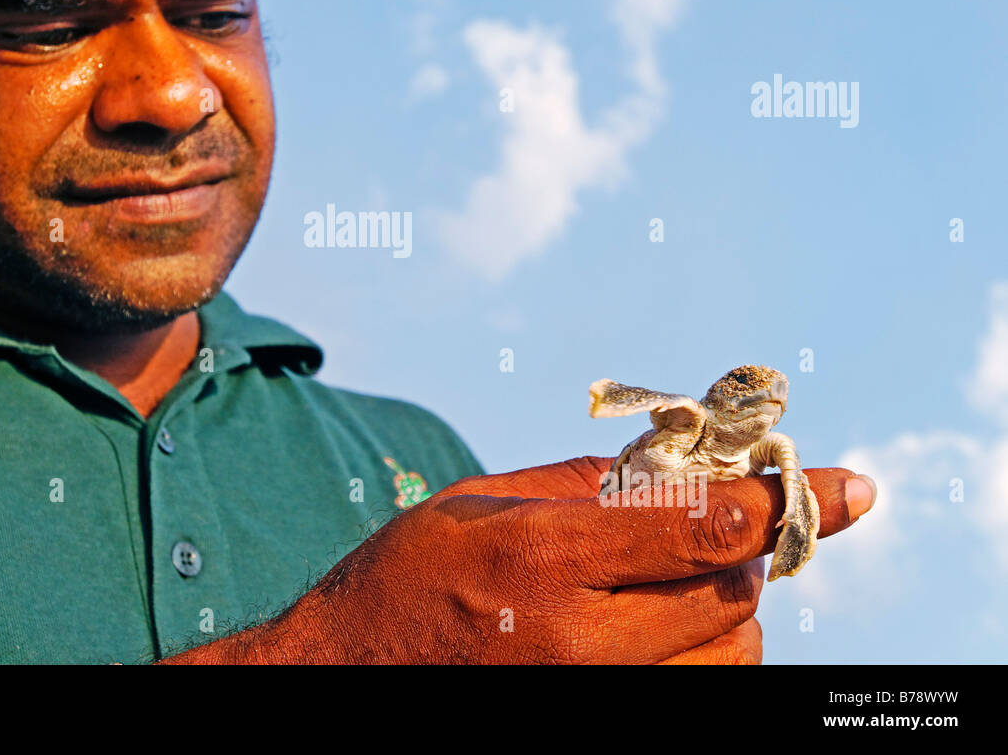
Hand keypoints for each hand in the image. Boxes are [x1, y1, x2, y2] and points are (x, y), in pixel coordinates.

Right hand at [168, 456, 873, 663]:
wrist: (348, 675)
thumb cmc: (407, 576)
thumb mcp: (480, 500)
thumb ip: (587, 482)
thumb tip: (684, 463)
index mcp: (539, 560)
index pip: (698, 527)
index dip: (774, 502)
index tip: (838, 487)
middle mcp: (576, 642)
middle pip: (731, 595)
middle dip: (743, 547)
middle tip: (720, 519)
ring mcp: (590, 698)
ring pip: (729, 654)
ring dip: (731, 604)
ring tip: (681, 573)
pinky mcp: (596, 723)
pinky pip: (699, 691)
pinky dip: (707, 650)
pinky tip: (668, 621)